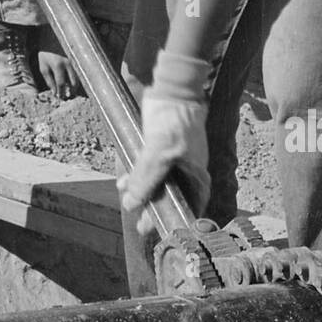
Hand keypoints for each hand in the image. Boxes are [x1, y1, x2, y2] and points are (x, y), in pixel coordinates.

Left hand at [36, 39, 81, 100]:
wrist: (52, 35)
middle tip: (69, 96)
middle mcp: (68, 63)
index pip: (61, 84)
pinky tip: (74, 81)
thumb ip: (49, 80)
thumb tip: (55, 92)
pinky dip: (78, 78)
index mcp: (58, 65)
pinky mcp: (78, 58)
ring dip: (76, 85)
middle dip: (72, 91)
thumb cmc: (46, 52)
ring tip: (72, 90)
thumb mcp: (43, 66)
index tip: (60, 98)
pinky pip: (80, 71)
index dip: (61, 93)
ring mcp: (74, 60)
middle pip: (74, 82)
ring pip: (79, 77)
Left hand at [117, 51, 211, 233]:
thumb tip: (132, 204)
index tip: (163, 232)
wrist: (171, 90)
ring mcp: (174, 161)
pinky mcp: (159, 150)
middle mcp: (187, 172)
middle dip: (154, 210)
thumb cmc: (175, 122)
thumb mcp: (159, 154)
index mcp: (197, 177)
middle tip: (141, 224)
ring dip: (141, 192)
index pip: (193, 207)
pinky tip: (124, 180)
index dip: (179, 221)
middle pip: (172, 200)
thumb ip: (146, 179)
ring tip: (126, 198)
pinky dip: (137, 177)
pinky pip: (148, 170)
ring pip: (157, 185)